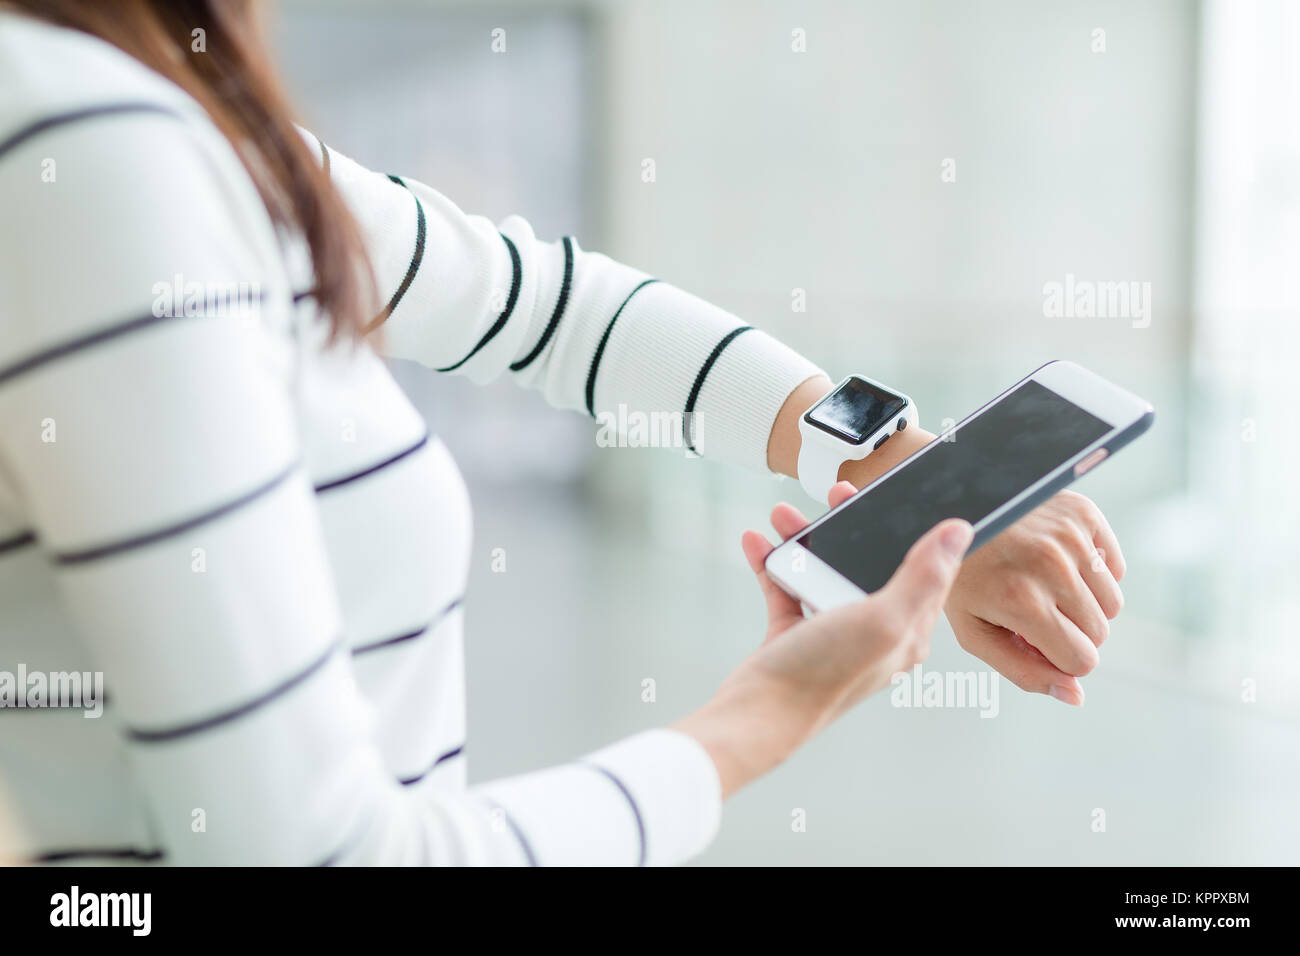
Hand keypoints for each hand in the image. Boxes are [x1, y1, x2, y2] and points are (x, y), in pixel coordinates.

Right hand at [674, 483, 971, 797]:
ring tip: (785, 516)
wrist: (757, 715)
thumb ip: (923, 575)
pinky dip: (774, 562)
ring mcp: (833, 632)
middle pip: (868, 563)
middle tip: (838, 496)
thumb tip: (958, 533)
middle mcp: (873, 631)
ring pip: (825, 570)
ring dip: (805, 539)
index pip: (924, 571)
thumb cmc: (821, 678)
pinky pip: (788, 586)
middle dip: (850, 526)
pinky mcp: (795, 635)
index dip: (913, 530)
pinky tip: (759, 543)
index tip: (895, 498)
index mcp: (905, 630)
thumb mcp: (882, 618)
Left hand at [943, 490, 1124, 705]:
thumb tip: (1076, 695)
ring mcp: (1069, 536)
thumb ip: (1024, 670)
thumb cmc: (963, 576)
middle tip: (1035, 611)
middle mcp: (1051, 566)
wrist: (954, 512)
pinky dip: (1093, 573)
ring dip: (1085, 604)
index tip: (1037, 641)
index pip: (1083, 660)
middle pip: (1100, 633)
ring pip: (1113, 603)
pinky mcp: (1083, 513)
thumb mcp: (975, 631)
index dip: (1061, 659)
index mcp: (1022, 601)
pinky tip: (1058, 564)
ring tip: (1044, 587)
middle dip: (1071, 632)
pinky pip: (1115, 566)